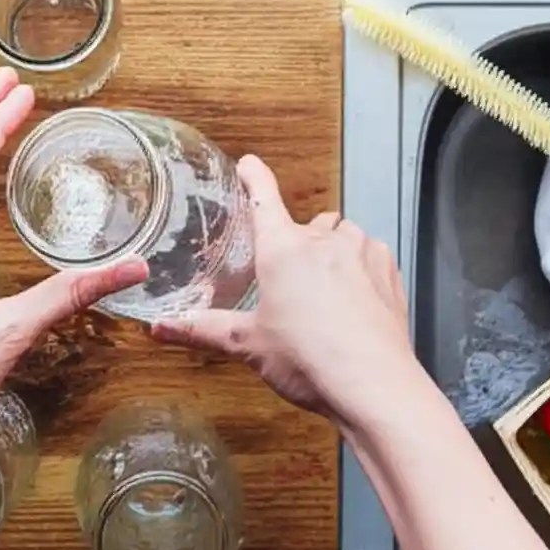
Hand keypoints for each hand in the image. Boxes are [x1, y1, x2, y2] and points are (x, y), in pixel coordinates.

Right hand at [153, 154, 409, 425]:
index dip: (254, 178)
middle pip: (305, 225)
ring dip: (331, 254)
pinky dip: (360, 269)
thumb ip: (203, 330)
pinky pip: (369, 255)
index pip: (264, 198)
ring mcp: (361, 251)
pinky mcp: (388, 269)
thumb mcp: (249, 346)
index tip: (248, 165)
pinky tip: (353, 302)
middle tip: (289, 282)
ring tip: (324, 296)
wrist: (373, 384)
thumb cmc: (310, 361)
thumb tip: (161, 328)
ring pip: (341, 236)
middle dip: (297, 245)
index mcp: (283, 250)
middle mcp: (323, 240)